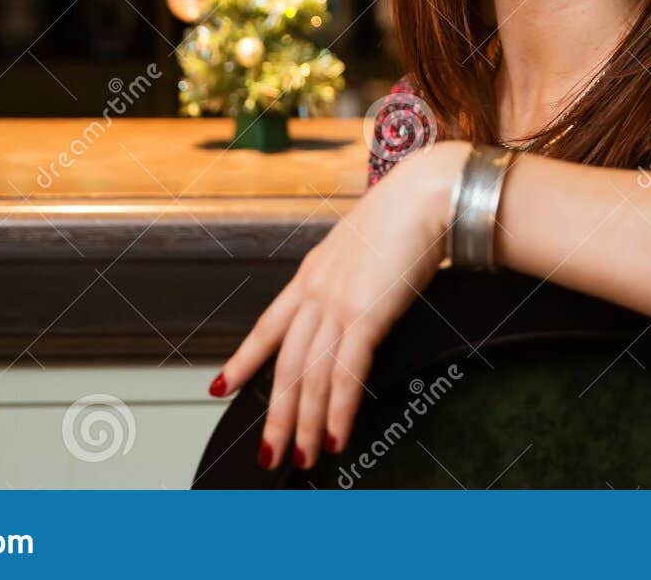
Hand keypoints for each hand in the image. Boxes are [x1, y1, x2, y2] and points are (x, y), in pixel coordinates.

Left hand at [209, 139, 469, 471]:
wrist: (428, 193)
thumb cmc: (409, 212)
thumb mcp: (366, 245)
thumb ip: (355, 274)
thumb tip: (363, 296)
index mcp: (312, 273)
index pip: (267, 326)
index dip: (243, 360)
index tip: (221, 387)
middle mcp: (316, 291)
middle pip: (285, 365)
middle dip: (277, 414)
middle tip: (269, 452)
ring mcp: (336, 303)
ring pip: (310, 376)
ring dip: (306, 423)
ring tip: (304, 457)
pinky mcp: (365, 314)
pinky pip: (344, 373)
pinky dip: (338, 410)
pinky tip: (337, 435)